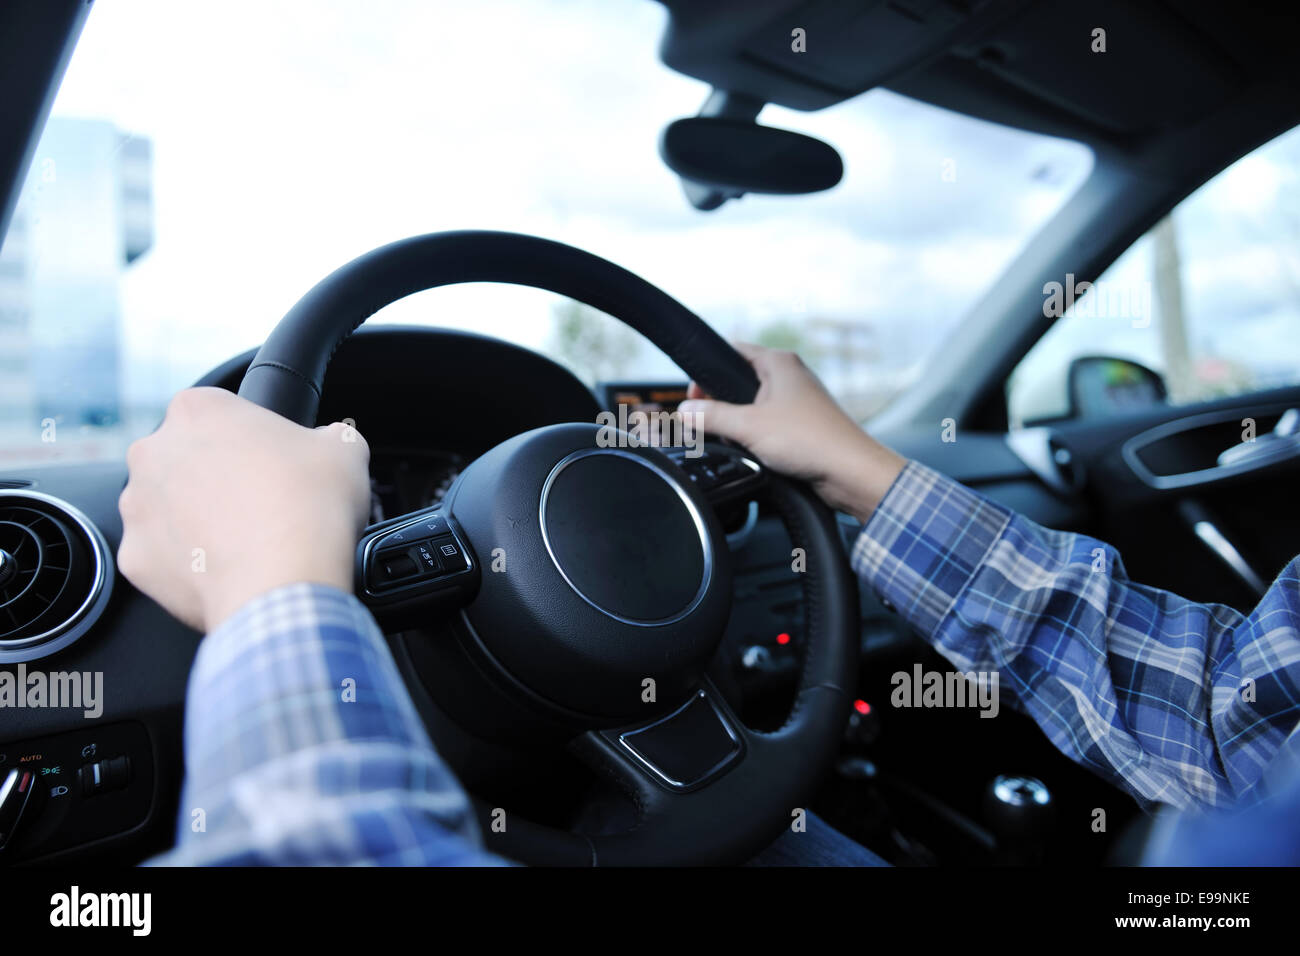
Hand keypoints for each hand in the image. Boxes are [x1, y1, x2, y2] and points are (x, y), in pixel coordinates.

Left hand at [117, 387, 370, 631]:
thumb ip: (328, 435)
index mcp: (199, 409)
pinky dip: (188, 565)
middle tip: (260, 502)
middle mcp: (154, 451)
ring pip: (166, 508)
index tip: (271, 462)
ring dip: (196, 520)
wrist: (285, 583)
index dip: (250, 439)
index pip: (218, 412)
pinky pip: (161, 557)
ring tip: (246, 541)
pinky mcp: (135, 558)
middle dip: (215, 478)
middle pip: (184, 458)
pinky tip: (227, 570)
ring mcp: (137, 507)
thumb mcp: (344, 449)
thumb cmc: (311, 507)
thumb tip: (329, 444)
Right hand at [678, 343, 905, 520]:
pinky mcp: (801, 425)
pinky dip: (754, 436)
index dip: (706, 373)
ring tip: (736, 441)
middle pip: (738, 381)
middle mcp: (789, 376)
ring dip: (738, 424)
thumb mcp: (749, 427)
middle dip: (720, 404)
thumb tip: (684, 411)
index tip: (693, 398)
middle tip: (709, 423)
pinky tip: (754, 452)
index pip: (731, 352)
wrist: (850, 472)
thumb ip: (711, 416)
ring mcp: (796, 400)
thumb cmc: (811, 441)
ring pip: (751, 406)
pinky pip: (766, 424)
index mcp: (778, 362)